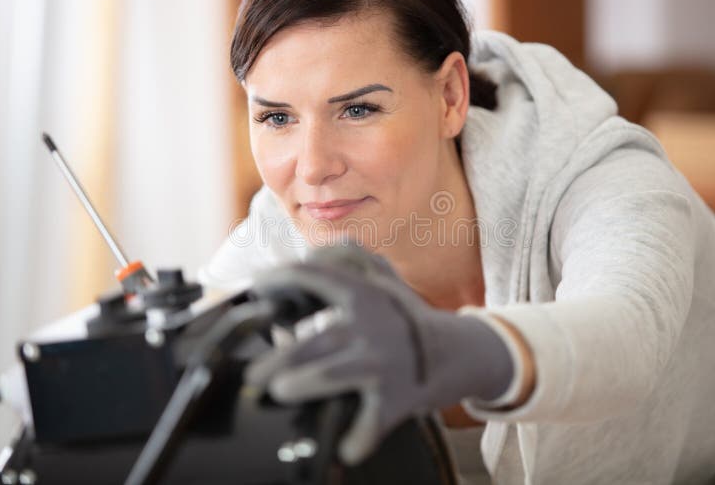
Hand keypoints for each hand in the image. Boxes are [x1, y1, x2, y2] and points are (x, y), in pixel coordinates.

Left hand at [248, 243, 515, 463]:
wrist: (458, 350)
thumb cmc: (404, 316)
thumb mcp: (380, 280)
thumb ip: (342, 266)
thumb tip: (294, 271)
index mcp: (362, 291)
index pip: (309, 274)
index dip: (276, 279)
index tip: (257, 287)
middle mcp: (371, 323)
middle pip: (314, 340)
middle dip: (279, 359)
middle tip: (256, 374)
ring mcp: (383, 360)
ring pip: (332, 374)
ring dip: (302, 384)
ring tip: (281, 390)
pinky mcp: (396, 396)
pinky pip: (372, 422)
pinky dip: (358, 437)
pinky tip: (347, 449)